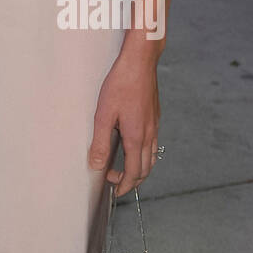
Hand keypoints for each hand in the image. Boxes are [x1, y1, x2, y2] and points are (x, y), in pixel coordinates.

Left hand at [88, 49, 159, 198]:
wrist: (140, 62)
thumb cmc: (121, 84)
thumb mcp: (103, 114)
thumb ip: (100, 142)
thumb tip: (97, 165)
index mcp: (136, 137)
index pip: (134, 172)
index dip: (125, 185)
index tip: (115, 190)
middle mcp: (149, 134)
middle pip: (145, 168)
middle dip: (133, 181)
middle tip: (117, 183)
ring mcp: (154, 125)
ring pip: (152, 157)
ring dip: (140, 169)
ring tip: (126, 170)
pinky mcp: (154, 116)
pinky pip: (153, 144)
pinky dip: (145, 154)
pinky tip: (134, 147)